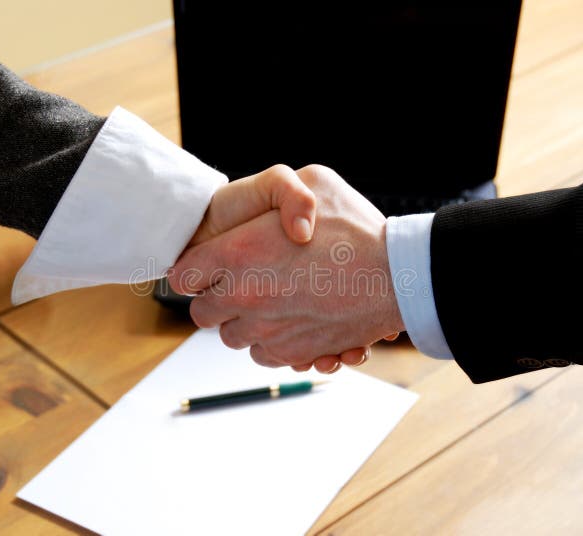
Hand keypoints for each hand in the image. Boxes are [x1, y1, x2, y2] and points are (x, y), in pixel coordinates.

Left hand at [170, 164, 403, 368]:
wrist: (400, 276)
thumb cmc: (358, 227)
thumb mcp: (316, 179)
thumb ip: (280, 191)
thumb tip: (262, 221)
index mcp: (238, 252)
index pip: (182, 275)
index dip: (194, 270)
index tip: (209, 267)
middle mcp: (245, 296)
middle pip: (202, 313)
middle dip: (217, 299)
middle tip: (241, 285)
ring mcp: (267, 329)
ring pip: (233, 337)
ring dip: (245, 322)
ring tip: (273, 301)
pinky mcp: (292, 352)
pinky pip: (263, 355)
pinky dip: (272, 342)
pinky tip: (292, 320)